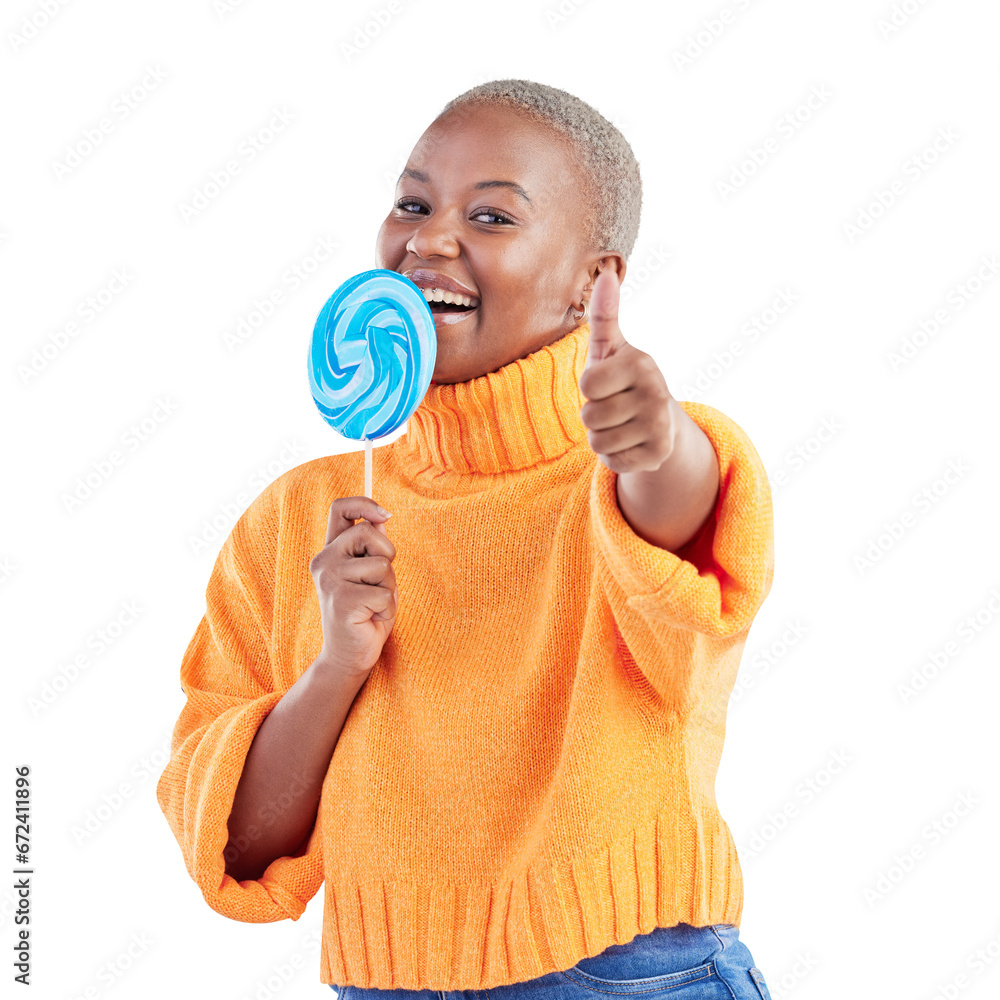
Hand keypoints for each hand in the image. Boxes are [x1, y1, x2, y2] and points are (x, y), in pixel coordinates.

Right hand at [309, 496, 397, 676]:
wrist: (349, 656)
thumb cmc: (366, 613)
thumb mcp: (374, 575)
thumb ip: (374, 548)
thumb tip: (382, 519)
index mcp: (331, 550)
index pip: (340, 508)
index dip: (364, 503)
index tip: (385, 515)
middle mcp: (324, 561)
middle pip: (368, 532)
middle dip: (387, 555)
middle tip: (379, 583)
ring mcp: (329, 580)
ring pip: (381, 565)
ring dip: (388, 588)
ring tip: (374, 605)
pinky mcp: (342, 601)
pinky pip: (384, 594)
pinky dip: (387, 609)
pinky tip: (372, 619)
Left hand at [578, 265, 678, 473]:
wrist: (659, 420)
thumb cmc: (623, 379)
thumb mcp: (610, 348)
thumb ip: (604, 314)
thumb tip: (606, 273)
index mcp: (641, 363)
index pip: (587, 385)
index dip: (590, 388)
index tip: (607, 383)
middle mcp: (656, 392)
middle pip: (589, 416)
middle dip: (594, 415)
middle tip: (614, 407)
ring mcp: (661, 425)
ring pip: (598, 442)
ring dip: (602, 437)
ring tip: (620, 424)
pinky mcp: (659, 454)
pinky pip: (613, 462)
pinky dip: (615, 456)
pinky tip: (630, 443)